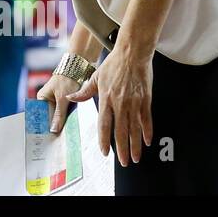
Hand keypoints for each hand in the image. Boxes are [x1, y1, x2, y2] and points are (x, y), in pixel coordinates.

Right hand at [36, 73, 82, 133]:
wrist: (78, 68)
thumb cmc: (67, 80)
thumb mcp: (63, 99)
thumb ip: (59, 115)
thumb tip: (53, 130)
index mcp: (42, 99)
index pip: (41, 116)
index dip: (44, 126)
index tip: (48, 139)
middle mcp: (48, 101)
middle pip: (50, 117)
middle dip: (55, 127)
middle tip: (59, 140)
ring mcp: (57, 101)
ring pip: (59, 116)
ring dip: (63, 123)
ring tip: (66, 136)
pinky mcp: (66, 102)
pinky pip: (66, 113)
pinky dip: (69, 118)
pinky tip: (72, 127)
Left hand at [68, 43, 152, 166]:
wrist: (132, 53)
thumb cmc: (113, 64)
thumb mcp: (95, 77)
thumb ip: (84, 92)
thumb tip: (70, 98)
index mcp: (106, 98)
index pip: (104, 124)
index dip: (104, 140)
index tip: (105, 152)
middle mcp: (119, 103)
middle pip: (120, 131)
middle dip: (122, 149)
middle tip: (124, 162)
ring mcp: (134, 102)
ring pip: (134, 129)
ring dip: (135, 145)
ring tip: (135, 158)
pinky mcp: (145, 99)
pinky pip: (146, 119)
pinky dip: (147, 131)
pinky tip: (147, 141)